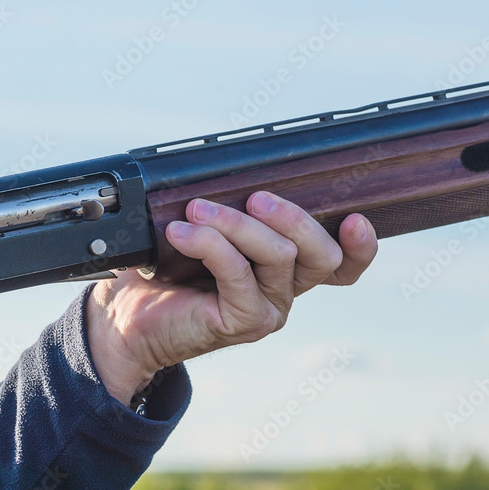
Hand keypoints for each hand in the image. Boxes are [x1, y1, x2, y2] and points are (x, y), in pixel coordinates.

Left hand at [88, 191, 377, 405]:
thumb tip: (236, 167)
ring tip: (196, 209)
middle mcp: (285, 290)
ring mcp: (267, 309)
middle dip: (293, 216)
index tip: (355, 218)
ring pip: (279, 256)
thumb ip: (235, 206)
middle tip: (255, 196)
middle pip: (322, 255)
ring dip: (237, 223)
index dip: (361, 246)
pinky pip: (238, 274)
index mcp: (287, 267)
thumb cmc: (166, 267)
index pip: (343, 264)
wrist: (128, 318)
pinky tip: (181, 233)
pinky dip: (211, 244)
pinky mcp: (242, 322)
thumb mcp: (208, 228)